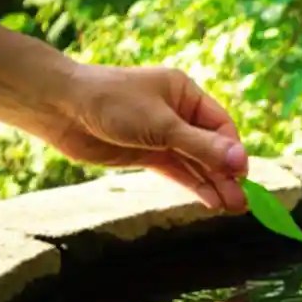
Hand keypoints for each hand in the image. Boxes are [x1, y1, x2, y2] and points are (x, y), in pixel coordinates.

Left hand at [40, 64, 249, 212]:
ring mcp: (161, 135)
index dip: (233, 152)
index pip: (221, 126)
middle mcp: (177, 114)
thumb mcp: (161, 125)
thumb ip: (202, 147)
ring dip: (212, 184)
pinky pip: (176, 171)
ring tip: (231, 208)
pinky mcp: (145, 153)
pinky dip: (192, 185)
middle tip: (240, 203)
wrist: (60, 108)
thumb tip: (241, 162)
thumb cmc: (111, 103)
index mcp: (185, 94)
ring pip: (194, 162)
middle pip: (210, 148)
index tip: (241, 176)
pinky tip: (208, 200)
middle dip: (225, 175)